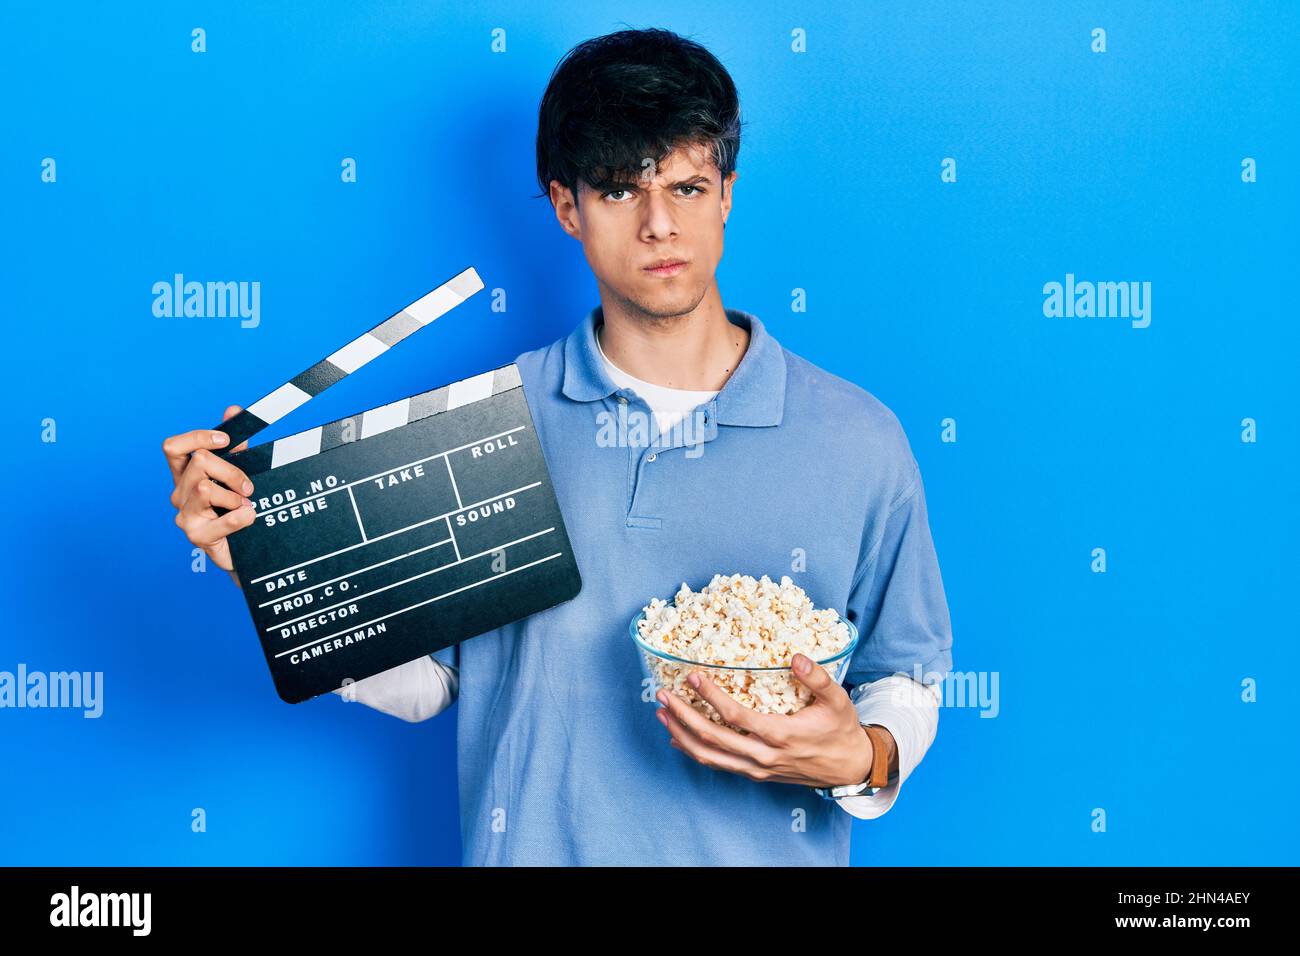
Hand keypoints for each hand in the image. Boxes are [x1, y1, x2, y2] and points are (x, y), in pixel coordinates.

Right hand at [162, 405, 256, 574]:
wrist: (248, 548)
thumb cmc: (239, 508)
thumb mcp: (239, 474)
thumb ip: (236, 446)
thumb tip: (232, 410)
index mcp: (185, 475)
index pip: (173, 447)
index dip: (198, 438)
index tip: (226, 440)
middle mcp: (179, 493)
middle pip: (200, 463)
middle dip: (232, 470)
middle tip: (248, 487)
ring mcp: (185, 516)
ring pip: (206, 488)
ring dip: (235, 496)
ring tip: (245, 505)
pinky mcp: (197, 536)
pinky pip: (224, 519)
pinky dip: (242, 516)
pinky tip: (250, 516)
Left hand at [654, 652, 875, 788]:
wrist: (850, 767)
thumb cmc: (841, 730)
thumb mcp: (837, 700)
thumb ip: (818, 678)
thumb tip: (797, 657)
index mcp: (780, 735)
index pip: (736, 716)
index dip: (711, 696)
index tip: (692, 676)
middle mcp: (763, 755)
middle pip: (712, 738)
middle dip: (683, 715)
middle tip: (663, 694)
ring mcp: (757, 768)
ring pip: (710, 756)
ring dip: (682, 734)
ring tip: (662, 714)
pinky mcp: (755, 774)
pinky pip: (718, 765)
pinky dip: (695, 751)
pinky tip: (678, 738)